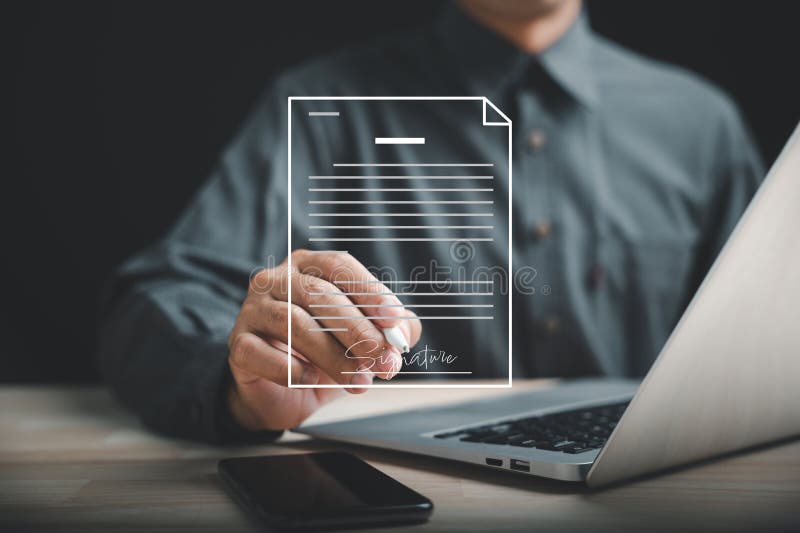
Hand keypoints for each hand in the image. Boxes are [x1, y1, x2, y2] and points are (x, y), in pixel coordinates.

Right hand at [226, 250, 421, 430]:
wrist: (280, 394)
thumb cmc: (323, 355)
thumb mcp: (362, 341)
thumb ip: (388, 332)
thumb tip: (405, 335)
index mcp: (310, 266)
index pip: (340, 267)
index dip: (370, 291)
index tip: (394, 319)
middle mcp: (278, 280)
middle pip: (320, 295)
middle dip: (357, 329)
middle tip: (382, 357)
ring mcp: (252, 310)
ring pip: (293, 324)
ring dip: (332, 355)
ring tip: (358, 380)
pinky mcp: (238, 344)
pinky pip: (260, 352)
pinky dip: (289, 369)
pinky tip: (310, 381)